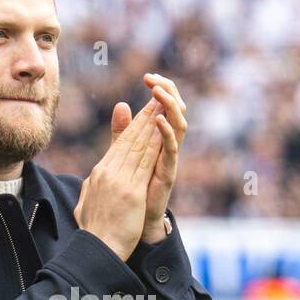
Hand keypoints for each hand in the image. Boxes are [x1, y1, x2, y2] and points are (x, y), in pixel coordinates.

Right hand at [74, 97, 164, 261]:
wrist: (96, 249)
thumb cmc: (94, 231)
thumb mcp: (88, 202)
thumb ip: (91, 186)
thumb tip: (91, 177)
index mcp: (99, 174)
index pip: (119, 144)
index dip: (133, 125)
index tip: (143, 111)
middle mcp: (108, 173)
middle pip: (129, 140)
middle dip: (144, 117)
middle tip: (156, 98)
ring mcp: (119, 181)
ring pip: (139, 146)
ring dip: (152, 124)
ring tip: (162, 107)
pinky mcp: (131, 192)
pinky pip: (146, 163)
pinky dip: (155, 145)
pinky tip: (163, 131)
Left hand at [126, 72, 185, 241]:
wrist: (134, 222)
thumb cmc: (131, 189)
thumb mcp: (123, 153)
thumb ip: (123, 131)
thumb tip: (121, 104)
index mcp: (157, 139)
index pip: (164, 108)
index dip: (160, 90)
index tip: (148, 76)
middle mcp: (167, 146)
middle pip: (176, 111)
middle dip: (167, 91)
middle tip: (153, 79)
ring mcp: (169, 158)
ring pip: (179, 124)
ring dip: (170, 106)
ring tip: (158, 92)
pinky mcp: (168, 171)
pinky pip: (172, 148)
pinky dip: (167, 132)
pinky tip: (157, 119)